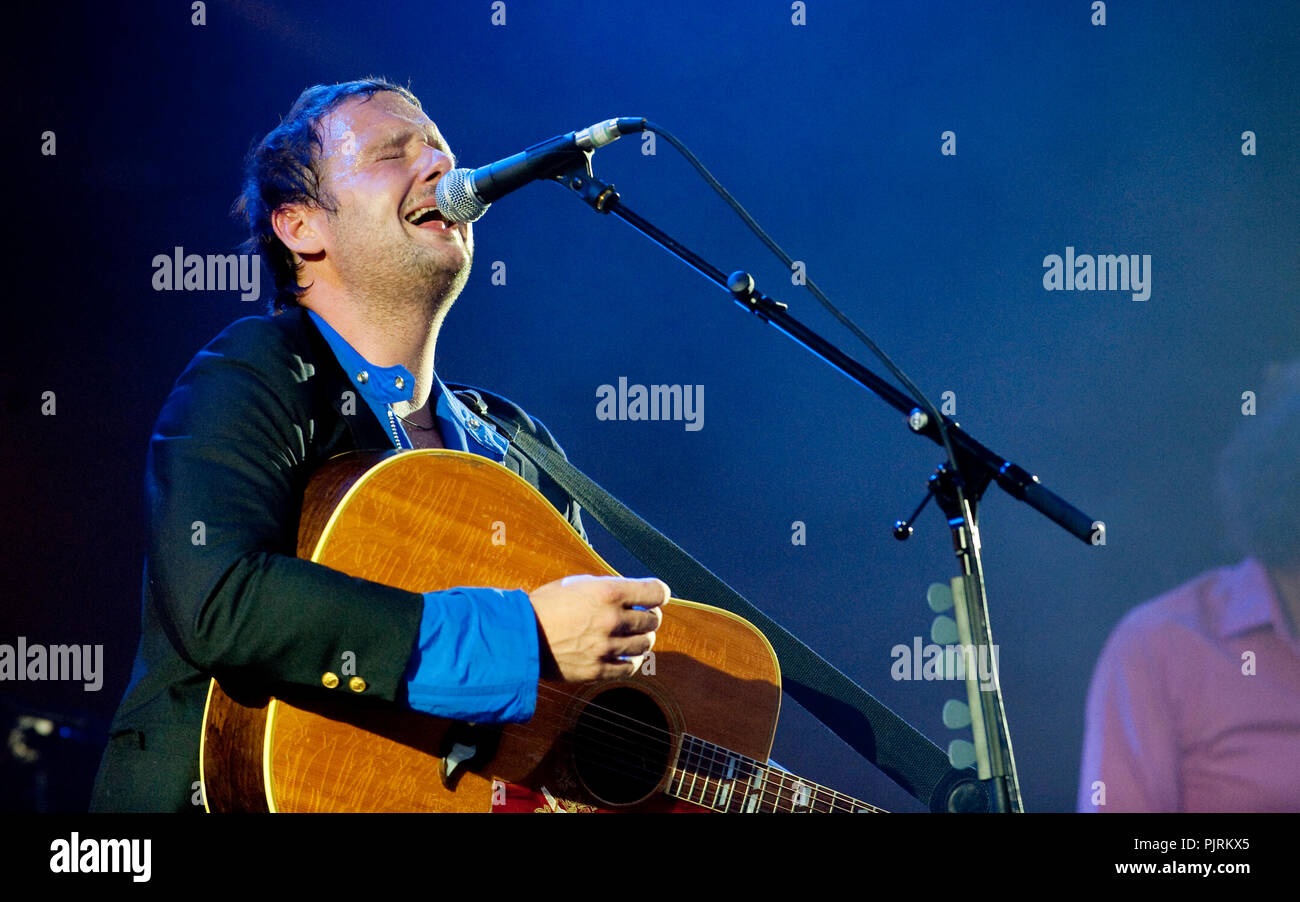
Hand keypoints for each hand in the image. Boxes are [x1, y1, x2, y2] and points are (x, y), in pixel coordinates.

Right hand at [529, 575, 667, 681]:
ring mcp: (605, 647)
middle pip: (653, 620)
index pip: (656, 592)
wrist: (519, 637)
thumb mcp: (578, 584)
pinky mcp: (597, 670)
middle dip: (650, 616)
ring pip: (645, 644)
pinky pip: (629, 667)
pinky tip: (624, 655)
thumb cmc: (546, 606)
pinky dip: (631, 660)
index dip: (659, 593)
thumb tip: (636, 596)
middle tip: (642, 616)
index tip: (657, 596)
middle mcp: (611, 619)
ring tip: (632, 636)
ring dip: (642, 638)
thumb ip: (609, 589)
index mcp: (608, 593)